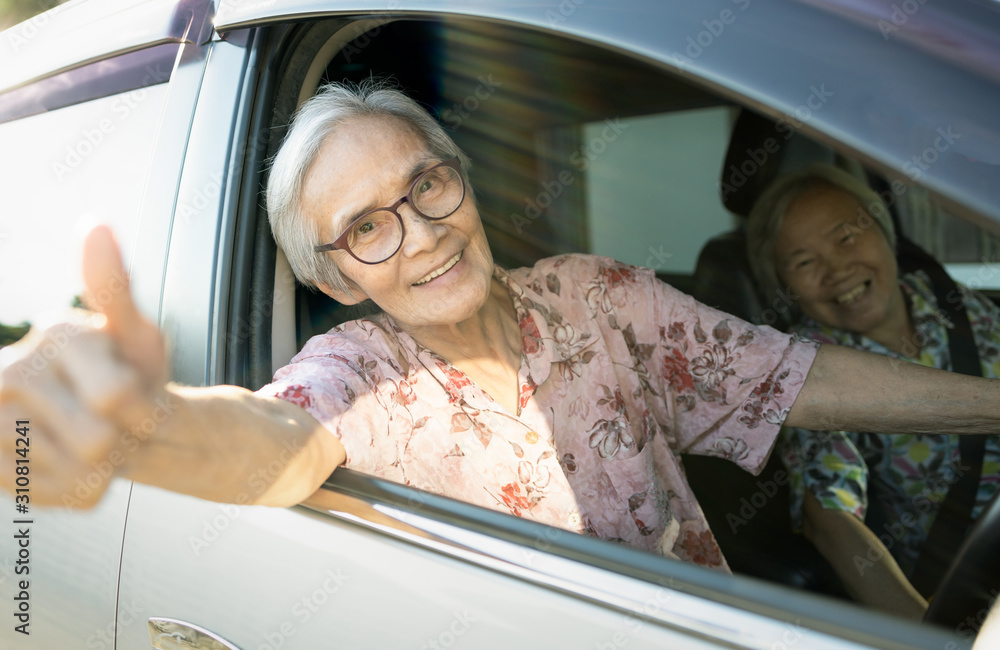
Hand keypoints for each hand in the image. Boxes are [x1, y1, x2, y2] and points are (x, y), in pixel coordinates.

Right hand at [0, 225, 169, 506]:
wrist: (108, 419)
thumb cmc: (127, 370)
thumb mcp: (135, 332)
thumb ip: (114, 287)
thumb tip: (96, 226)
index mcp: (54, 338)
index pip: (117, 398)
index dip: (145, 407)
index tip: (137, 392)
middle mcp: (10, 376)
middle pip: (98, 442)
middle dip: (124, 438)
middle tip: (115, 418)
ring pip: (79, 476)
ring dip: (103, 466)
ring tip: (92, 436)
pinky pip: (60, 497)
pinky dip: (80, 490)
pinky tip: (71, 463)